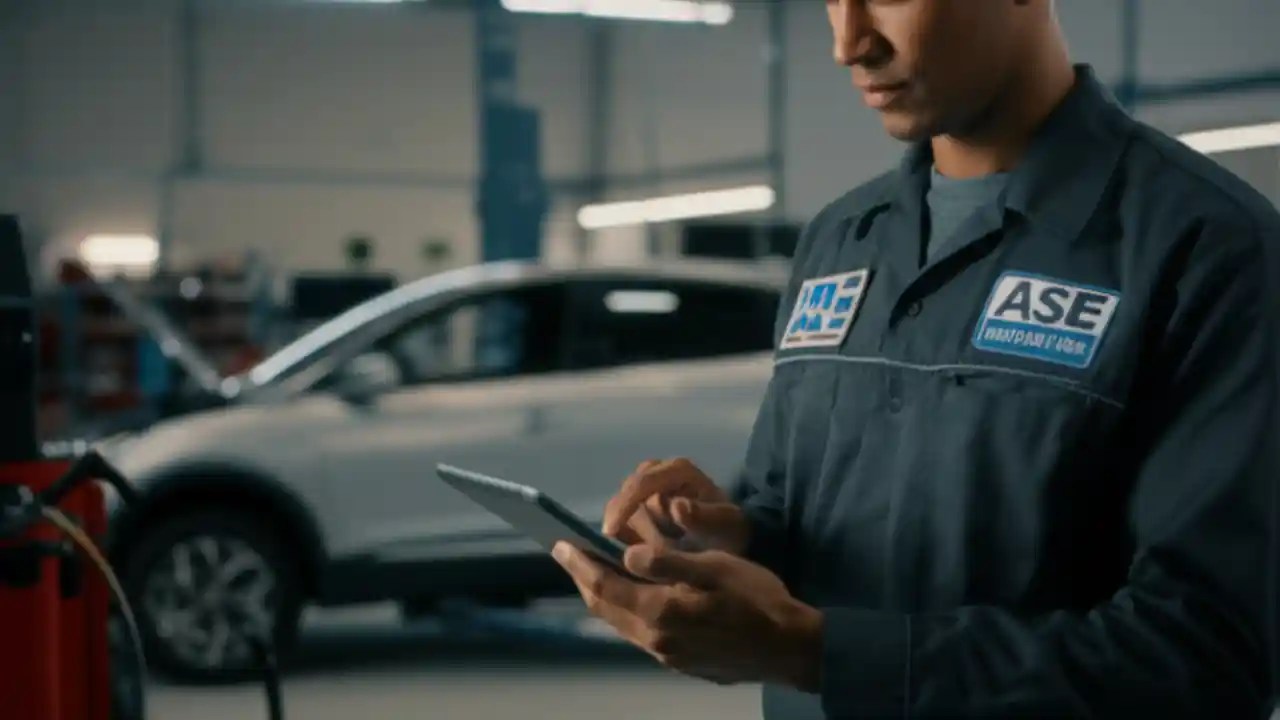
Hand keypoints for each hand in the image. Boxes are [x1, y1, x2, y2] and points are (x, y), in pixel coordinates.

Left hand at [551, 541, 821, 689]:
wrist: (790, 648)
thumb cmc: (757, 599)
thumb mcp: (715, 568)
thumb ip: (667, 562)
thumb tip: (626, 554)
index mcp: (661, 612)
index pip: (604, 587)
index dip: (579, 564)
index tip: (560, 543)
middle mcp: (656, 639)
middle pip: (604, 608)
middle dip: (583, 578)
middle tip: (569, 552)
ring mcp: (668, 655)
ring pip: (620, 623)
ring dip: (603, 596)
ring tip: (594, 569)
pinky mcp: (680, 662)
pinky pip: (639, 633)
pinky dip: (626, 610)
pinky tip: (633, 595)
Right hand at [602, 458, 750, 555]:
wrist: (731, 536)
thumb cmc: (728, 528)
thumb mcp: (724, 525)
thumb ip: (703, 517)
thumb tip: (676, 506)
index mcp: (678, 470)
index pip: (642, 483)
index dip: (623, 506)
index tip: (610, 532)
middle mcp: (659, 472)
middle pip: (626, 495)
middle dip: (630, 525)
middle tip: (642, 552)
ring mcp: (648, 487)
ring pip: (622, 508)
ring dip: (632, 533)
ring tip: (652, 552)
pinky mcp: (640, 503)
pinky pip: (624, 519)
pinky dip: (627, 536)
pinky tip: (638, 552)